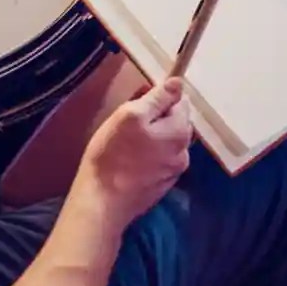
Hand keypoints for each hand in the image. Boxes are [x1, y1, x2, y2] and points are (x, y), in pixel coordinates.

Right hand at [72, 78, 192, 228]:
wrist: (103, 202)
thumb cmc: (113, 154)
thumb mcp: (130, 116)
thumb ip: (157, 98)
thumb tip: (178, 83)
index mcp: (180, 131)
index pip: (180, 102)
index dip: (159, 100)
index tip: (138, 107)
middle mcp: (184, 152)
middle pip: (176, 124)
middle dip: (157, 120)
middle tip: (128, 126)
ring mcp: (174, 172)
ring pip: (167, 143)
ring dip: (153, 139)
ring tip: (127, 146)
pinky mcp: (162, 186)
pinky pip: (160, 161)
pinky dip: (150, 158)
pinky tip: (130, 163)